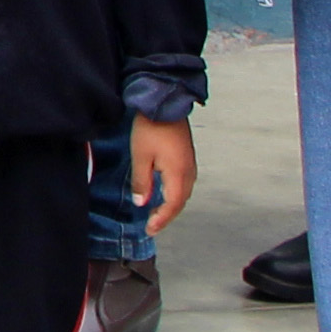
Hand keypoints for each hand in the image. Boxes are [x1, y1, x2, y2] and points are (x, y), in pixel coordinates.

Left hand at [131, 115, 196, 232]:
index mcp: (178, 174)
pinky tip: (164, 193)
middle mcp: (189, 171)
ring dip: (171, 205)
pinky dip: (174, 193)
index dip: (161, 219)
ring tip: (157, 213)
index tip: (150, 229)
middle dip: (166, 215)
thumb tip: (141, 203)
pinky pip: (184, 183)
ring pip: (183, 193)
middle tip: (152, 225)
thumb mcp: (141, 156)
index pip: (172, 205)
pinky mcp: (187, 157)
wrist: (165, 102)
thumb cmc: (152, 127)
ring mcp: (190, 163)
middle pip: (180, 201)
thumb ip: (141, 182)